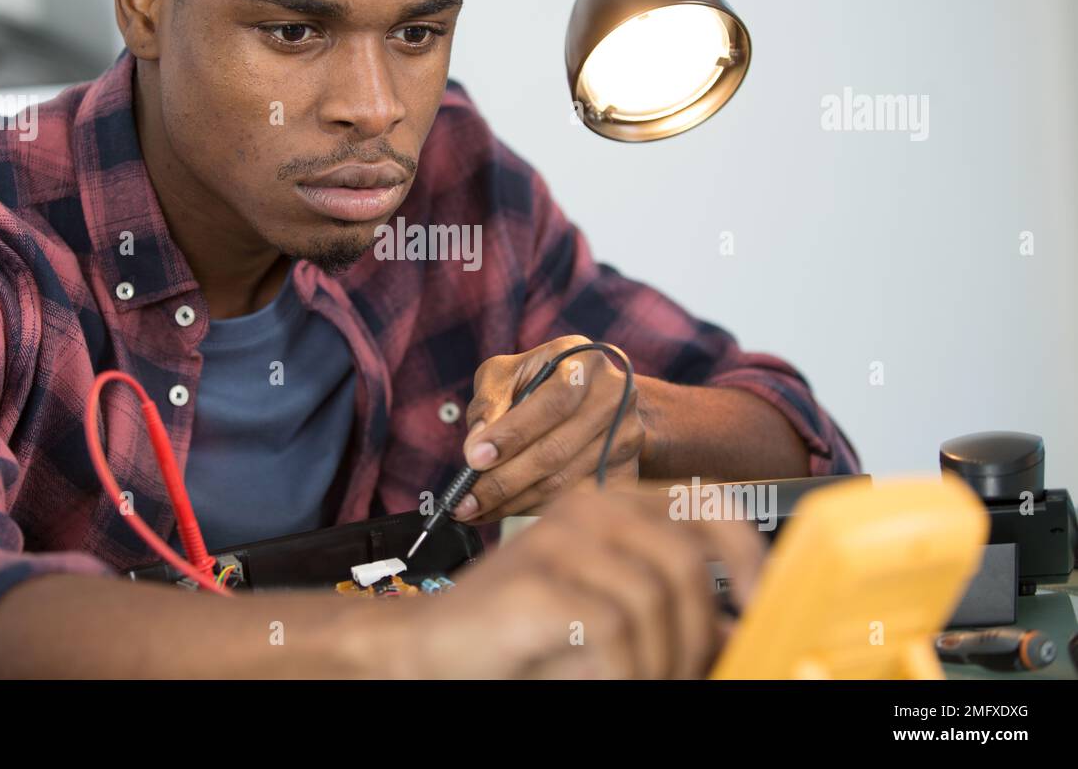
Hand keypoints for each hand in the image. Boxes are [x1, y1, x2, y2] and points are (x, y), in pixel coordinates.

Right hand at [396, 484, 765, 677]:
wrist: (428, 652)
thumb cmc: (521, 636)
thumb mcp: (610, 613)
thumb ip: (671, 610)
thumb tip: (741, 628)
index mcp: (610, 506)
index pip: (706, 505)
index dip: (746, 554)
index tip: (759, 606)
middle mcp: (586, 510)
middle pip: (686, 559)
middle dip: (699, 632)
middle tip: (686, 673)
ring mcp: (557, 541)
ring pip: (654, 597)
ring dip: (659, 661)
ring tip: (637, 683)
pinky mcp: (535, 583)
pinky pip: (612, 628)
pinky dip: (621, 670)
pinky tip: (602, 681)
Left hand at [457, 335, 644, 521]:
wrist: (595, 397)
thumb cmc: (539, 382)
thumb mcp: (508, 375)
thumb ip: (488, 402)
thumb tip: (476, 447)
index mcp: (584, 361)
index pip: (552, 402)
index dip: (512, 433)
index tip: (473, 460)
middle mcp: (615, 396)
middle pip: (556, 450)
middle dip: (503, 480)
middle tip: (464, 502)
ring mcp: (628, 436)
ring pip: (564, 484)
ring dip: (513, 503)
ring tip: (475, 511)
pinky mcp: (630, 472)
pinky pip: (576, 503)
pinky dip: (535, 511)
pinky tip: (505, 512)